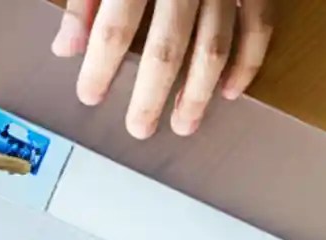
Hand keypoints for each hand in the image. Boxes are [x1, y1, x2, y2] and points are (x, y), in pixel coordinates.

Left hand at [52, 0, 273, 138]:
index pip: (116, 24)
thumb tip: (66, 46)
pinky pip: (259, 25)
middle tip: (138, 129)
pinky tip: (230, 91)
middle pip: (169, 46)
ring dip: (198, 92)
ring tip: (183, 124)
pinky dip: (247, 62)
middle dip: (151, 94)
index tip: (89, 96)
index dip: (101, 65)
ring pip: (216, 45)